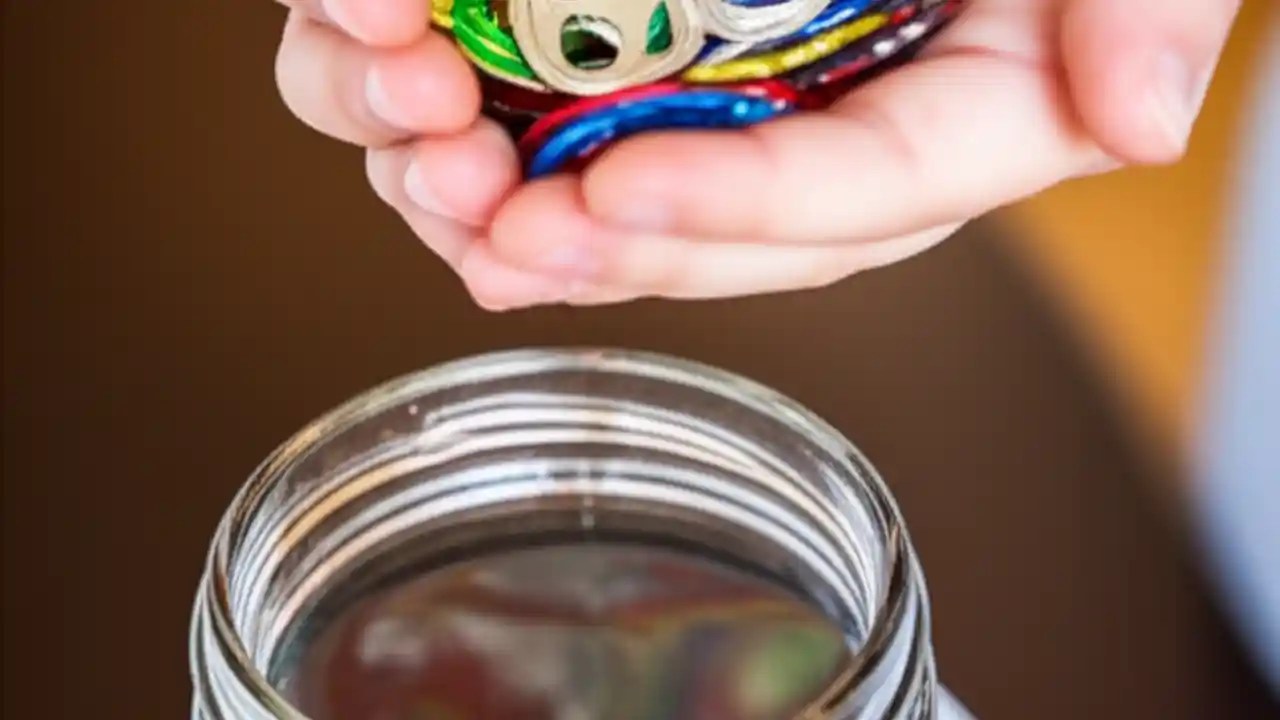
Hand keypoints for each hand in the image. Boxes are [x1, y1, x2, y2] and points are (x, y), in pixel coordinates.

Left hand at [272, 0, 1238, 309]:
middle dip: (590, 242)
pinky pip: (547, 119)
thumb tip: (1138, 123)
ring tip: (425, 163)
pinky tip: (400, 107)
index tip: (623, 189)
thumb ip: (1136, 9)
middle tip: (489, 221)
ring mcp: (730, 96)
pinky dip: (460, 121)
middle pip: (709, 234)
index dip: (741, 204)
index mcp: (956, 116)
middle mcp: (830, 132)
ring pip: (607, 199)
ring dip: (493, 197)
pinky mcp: (647, 48)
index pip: (860, 194)